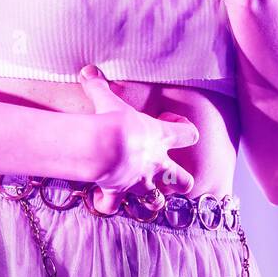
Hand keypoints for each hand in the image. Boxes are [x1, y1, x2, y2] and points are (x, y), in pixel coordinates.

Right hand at [77, 64, 197, 213]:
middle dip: (181, 181)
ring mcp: (139, 182)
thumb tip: (88, 70)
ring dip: (150, 199)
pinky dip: (106, 204)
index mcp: (161, 137)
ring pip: (156, 202)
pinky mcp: (119, 194)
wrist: (105, 147)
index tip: (169, 122)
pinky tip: (100, 198)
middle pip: (184, 181)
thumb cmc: (114, 121)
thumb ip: (99, 85)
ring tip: (139, 193)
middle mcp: (156, 164)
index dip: (185, 129)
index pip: (190, 134)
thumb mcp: (108, 99)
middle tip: (170, 174)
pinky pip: (112, 206)